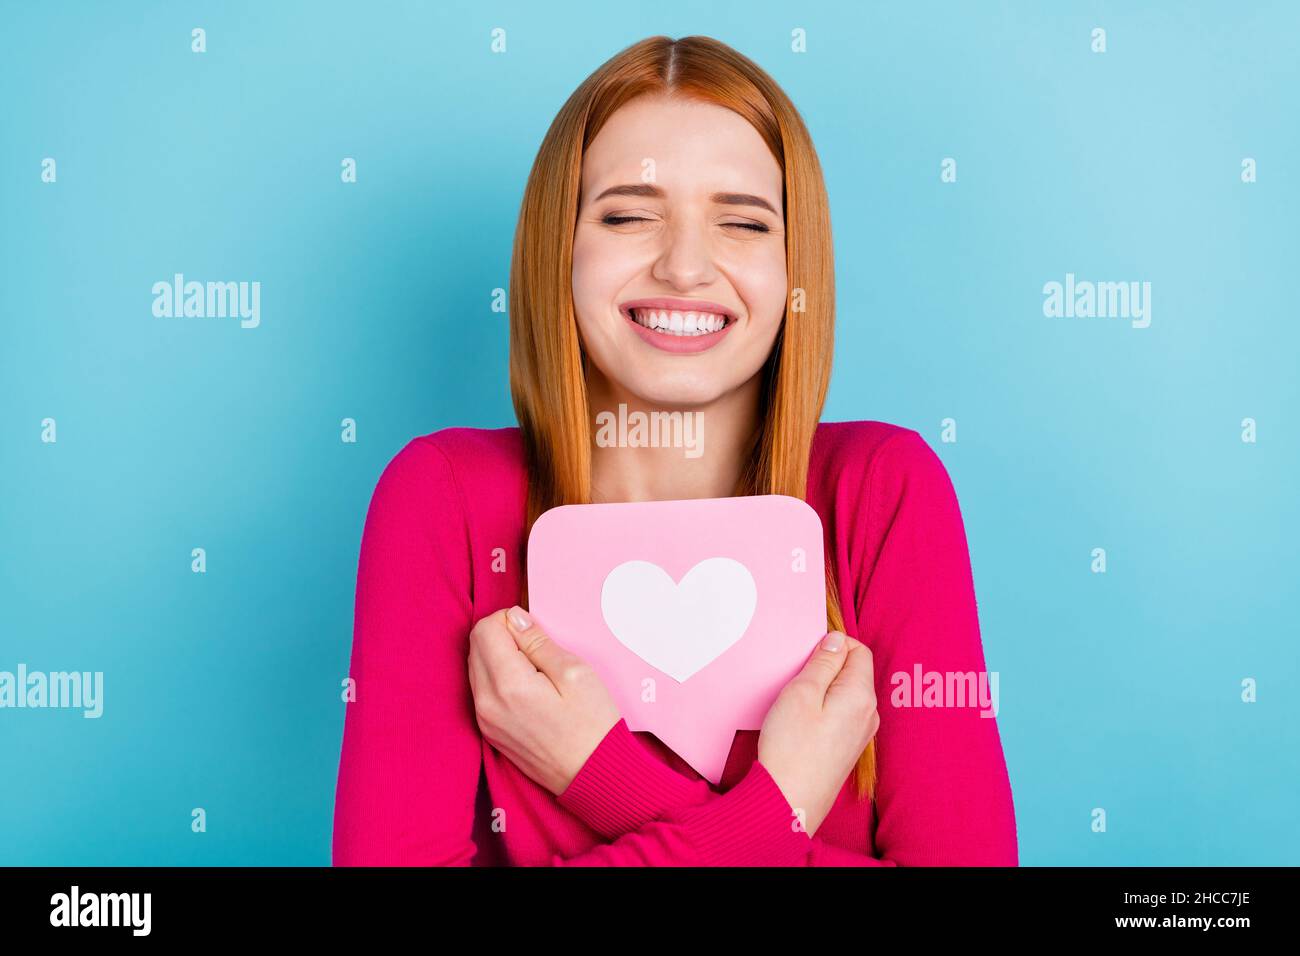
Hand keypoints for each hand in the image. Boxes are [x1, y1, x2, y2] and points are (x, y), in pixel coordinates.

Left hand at [467, 605, 620, 795]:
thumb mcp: (574, 671)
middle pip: (475, 646)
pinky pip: (481, 690)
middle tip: (537, 650)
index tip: (533, 631)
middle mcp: (486, 703)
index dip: (509, 620)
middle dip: (501, 636)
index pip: (484, 629)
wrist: (593, 774)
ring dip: (498, 657)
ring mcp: (484, 720)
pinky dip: (497, 678)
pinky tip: (527, 688)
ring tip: (535, 671)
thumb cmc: (591, 724)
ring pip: (475, 667)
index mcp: (508, 684)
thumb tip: (514, 619)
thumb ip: (537, 641)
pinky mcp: (488, 731)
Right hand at [757, 631, 879, 836]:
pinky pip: (842, 714)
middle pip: (854, 672)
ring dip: (823, 690)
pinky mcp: (849, 749)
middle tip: (796, 682)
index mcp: (861, 695)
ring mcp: (861, 734)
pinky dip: (824, 709)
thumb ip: (823, 663)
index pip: (858, 650)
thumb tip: (836, 640)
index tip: (806, 657)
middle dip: (826, 668)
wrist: (788, 803)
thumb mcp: (801, 693)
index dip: (832, 645)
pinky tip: (802, 724)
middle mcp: (869, 714)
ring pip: (846, 694)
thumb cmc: (791, 750)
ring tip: (797, 705)